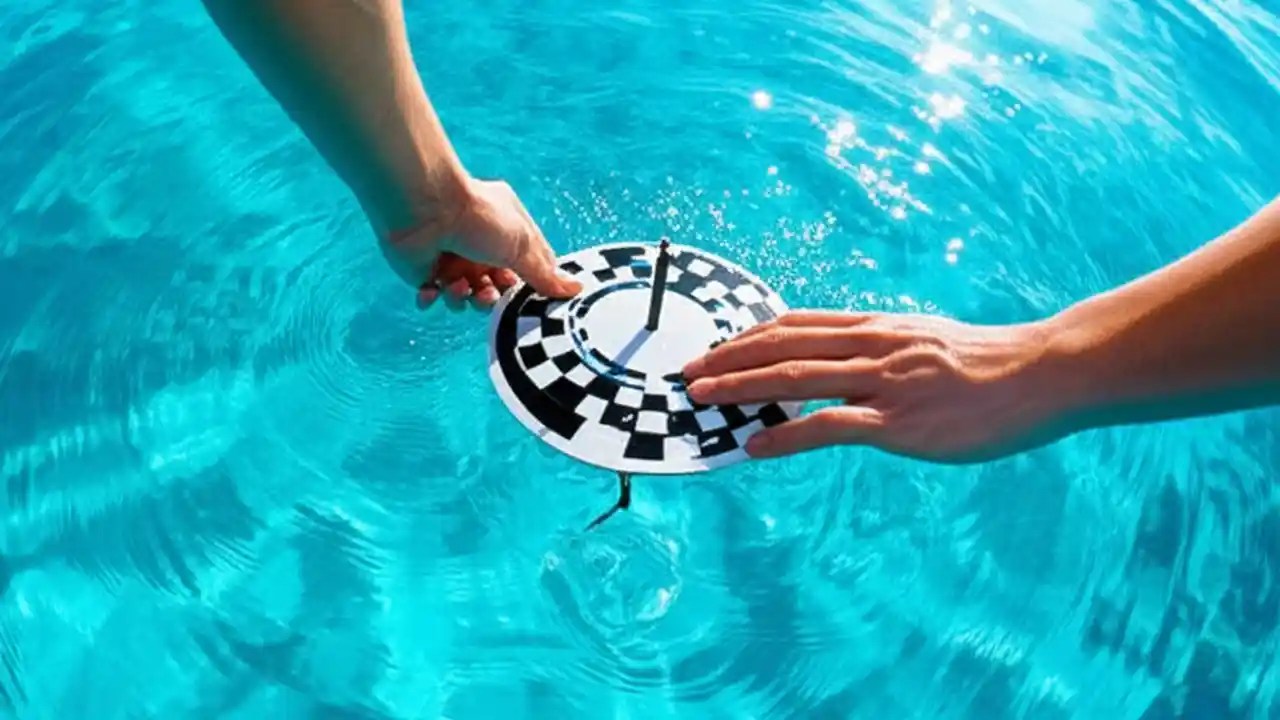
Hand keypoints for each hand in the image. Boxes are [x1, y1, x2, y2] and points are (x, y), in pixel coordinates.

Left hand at [379, 176, 582, 310]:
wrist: (425, 209)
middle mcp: (479, 246)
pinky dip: (432, 299)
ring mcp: (451, 258)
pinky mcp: (424, 271)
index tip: (532, 298)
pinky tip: (432, 289)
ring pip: (465, 299)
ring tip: (457, 285)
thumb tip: (577, 290)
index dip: (529, 285)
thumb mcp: (520, 246)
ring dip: (462, 298)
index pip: (527, 267)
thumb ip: (544, 274)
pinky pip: (432, 298)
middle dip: (491, 298)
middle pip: (495, 289)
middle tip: (486, 293)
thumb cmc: (477, 218)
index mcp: (506, 233)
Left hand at [681, 311, 1074, 463]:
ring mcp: (884, 382)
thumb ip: (883, 348)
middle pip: (783, 344)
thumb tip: (847, 359)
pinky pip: (828, 426)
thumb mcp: (926, 340)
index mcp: (878, 326)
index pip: (797, 323)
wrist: (1041, 373)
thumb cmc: (989, 363)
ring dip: (740, 387)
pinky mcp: (899, 422)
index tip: (717, 347)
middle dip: (728, 358)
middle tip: (689, 372)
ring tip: (702, 399)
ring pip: (795, 377)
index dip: (750, 335)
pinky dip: (785, 434)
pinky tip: (756, 445)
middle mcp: (872, 345)